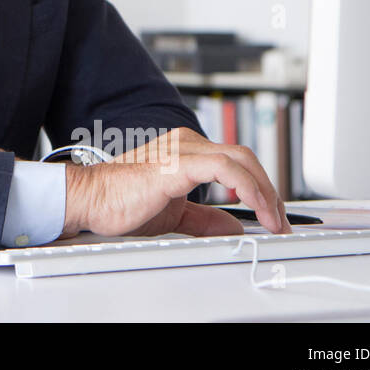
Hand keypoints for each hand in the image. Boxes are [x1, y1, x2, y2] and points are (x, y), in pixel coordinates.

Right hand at [63, 127, 290, 236]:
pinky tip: (256, 209)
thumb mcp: (174, 214)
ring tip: (274, 220)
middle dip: (270, 191)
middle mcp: (186, 143)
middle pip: (246, 158)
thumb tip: (232, 225)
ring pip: (242, 160)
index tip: (272, 216)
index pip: (236, 162)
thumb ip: (203, 218)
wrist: (90, 200)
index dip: (260, 188)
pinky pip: (226, 170)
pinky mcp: (177, 163)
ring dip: (265, 192)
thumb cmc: (119, 201)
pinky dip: (249, 189)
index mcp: (185, 150)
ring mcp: (182, 150)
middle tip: (280, 221)